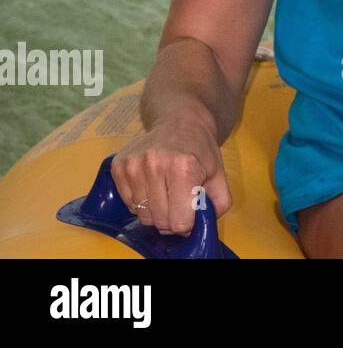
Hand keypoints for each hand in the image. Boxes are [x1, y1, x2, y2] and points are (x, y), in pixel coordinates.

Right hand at [110, 117, 231, 236]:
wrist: (180, 121)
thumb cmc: (201, 151)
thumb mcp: (220, 176)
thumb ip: (217, 205)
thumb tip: (199, 227)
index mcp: (184, 168)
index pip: (180, 221)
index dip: (188, 222)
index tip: (191, 210)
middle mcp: (155, 165)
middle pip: (160, 221)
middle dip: (172, 218)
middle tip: (180, 200)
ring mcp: (133, 165)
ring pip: (142, 215)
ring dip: (156, 210)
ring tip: (166, 190)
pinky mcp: (118, 165)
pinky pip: (128, 204)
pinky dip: (141, 202)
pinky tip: (152, 184)